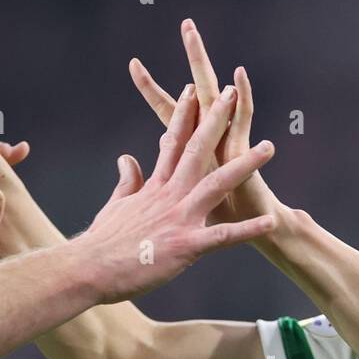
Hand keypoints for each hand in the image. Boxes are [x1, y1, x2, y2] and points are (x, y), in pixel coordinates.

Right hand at [81, 84, 276, 303]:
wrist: (88, 268)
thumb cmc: (101, 243)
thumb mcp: (115, 206)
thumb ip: (127, 181)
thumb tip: (127, 159)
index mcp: (154, 187)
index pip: (170, 142)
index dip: (183, 115)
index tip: (192, 90)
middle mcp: (169, 196)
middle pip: (196, 150)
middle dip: (215, 120)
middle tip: (230, 93)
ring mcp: (179, 218)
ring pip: (217, 184)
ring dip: (245, 165)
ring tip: (269, 147)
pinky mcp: (185, 245)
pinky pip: (223, 236)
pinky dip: (248, 229)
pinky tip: (270, 222)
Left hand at [129, 19, 282, 229]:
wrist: (246, 232)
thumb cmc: (212, 220)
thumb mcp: (175, 199)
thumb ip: (154, 179)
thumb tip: (135, 162)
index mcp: (192, 147)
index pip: (170, 112)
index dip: (152, 89)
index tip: (133, 63)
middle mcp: (211, 137)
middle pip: (198, 91)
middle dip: (193, 58)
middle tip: (187, 24)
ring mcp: (227, 141)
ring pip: (220, 97)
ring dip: (211, 68)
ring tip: (209, 42)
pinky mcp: (242, 152)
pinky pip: (243, 121)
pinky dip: (242, 98)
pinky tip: (237, 76)